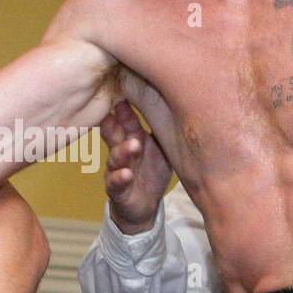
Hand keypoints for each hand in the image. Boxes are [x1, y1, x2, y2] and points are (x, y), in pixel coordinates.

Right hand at [100, 101, 171, 233]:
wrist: (145, 205)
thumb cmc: (153, 169)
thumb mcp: (159, 146)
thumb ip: (162, 126)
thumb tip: (178, 96)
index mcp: (131, 136)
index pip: (125, 117)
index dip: (125, 104)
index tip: (126, 87)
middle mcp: (120, 149)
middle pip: (114, 132)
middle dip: (117, 120)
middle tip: (121, 107)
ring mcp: (116, 169)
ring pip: (115, 157)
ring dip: (123, 151)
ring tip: (133, 145)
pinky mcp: (117, 189)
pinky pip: (116, 183)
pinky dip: (120, 178)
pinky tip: (126, 174)